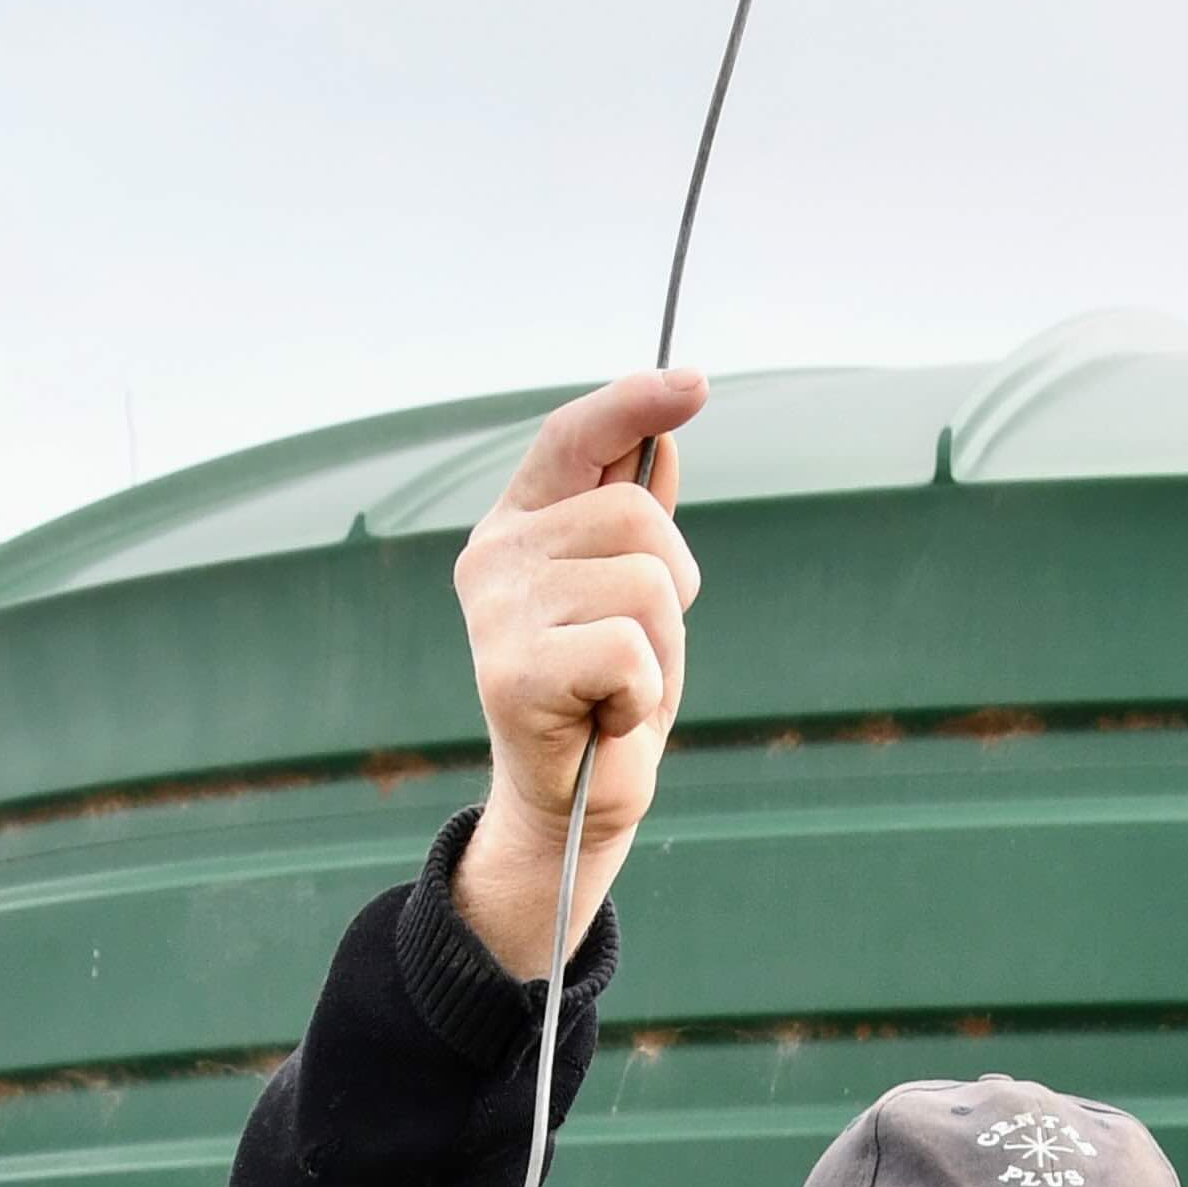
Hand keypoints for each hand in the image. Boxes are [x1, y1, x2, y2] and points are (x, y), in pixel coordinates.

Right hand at [450, 368, 707, 977]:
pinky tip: (606, 715)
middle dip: (671, 586)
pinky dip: (640, 692)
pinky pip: (627, 648)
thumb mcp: (635, 597)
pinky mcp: (511, 670)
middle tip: (637, 649)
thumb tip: (664, 440)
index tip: (691, 384)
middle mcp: (496, 554)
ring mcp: (496, 609)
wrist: (571, 802)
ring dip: (659, 647)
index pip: (574, 436)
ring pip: (644, 582)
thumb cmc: (606, 695)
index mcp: (522, 524)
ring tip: (620, 685)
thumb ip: (636, 520)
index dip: (633, 402)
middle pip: (636, 514)